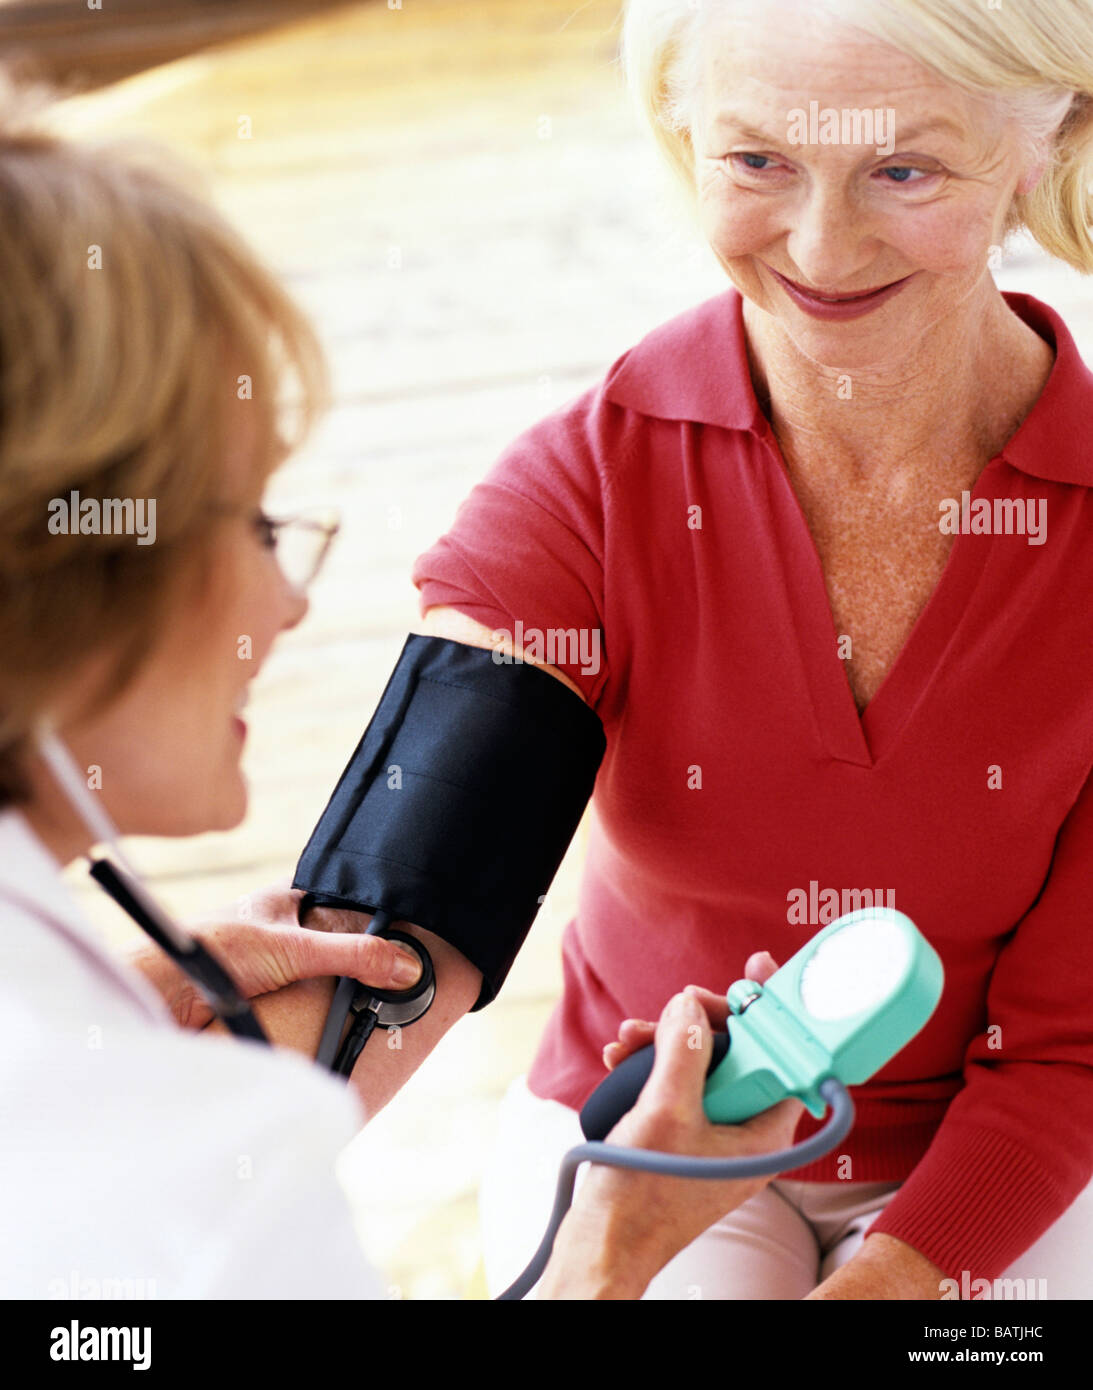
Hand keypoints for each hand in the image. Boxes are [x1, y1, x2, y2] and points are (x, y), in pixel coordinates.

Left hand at [127, 883, 421, 1029]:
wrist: (160, 992)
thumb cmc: (215, 950)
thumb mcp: (296, 950)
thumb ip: (353, 956)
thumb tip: (405, 966)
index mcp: (285, 902)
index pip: (340, 905)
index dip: (369, 924)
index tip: (402, 948)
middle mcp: (274, 929)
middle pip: (329, 946)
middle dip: (354, 967)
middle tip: (390, 987)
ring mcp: (263, 964)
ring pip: (311, 978)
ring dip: (331, 996)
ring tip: (368, 1012)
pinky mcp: (253, 995)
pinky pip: (293, 1006)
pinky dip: (309, 1017)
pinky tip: (326, 1029)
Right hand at [539, 963, 803, 1298]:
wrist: (603, 1244)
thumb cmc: (641, 1196)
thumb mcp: (665, 1111)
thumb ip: (682, 1051)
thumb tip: (688, 1008)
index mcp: (765, 1135)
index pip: (781, 1056)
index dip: (767, 1011)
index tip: (757, 970)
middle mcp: (747, 1135)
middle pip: (738, 1055)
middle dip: (698, 1026)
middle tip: (672, 1006)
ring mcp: (715, 1138)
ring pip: (701, 1068)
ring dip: (665, 1045)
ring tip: (627, 1042)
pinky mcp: (686, 1140)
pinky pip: (678, 1089)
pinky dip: (652, 1070)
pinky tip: (621, 1062)